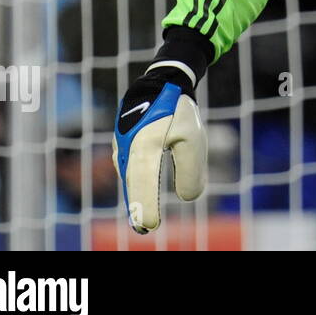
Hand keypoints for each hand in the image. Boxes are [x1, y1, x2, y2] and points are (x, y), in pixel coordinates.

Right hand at [112, 63, 205, 233]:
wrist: (160, 84)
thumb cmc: (178, 111)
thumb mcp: (193, 139)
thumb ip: (191, 170)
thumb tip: (187, 197)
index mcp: (144, 146)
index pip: (143, 183)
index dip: (145, 205)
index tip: (150, 225)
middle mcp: (127, 150)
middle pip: (133, 185)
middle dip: (139, 207)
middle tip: (144, 230)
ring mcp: (122, 148)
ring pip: (131, 178)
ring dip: (136, 198)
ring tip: (142, 220)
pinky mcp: (124, 148)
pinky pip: (131, 171)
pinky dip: (136, 186)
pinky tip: (141, 197)